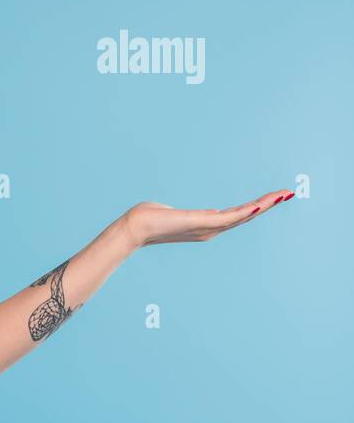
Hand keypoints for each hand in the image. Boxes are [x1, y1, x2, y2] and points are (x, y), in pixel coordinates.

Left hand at [123, 190, 293, 247]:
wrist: (134, 228)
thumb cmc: (146, 219)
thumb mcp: (169, 213)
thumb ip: (179, 213)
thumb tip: (176, 212)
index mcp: (204, 226)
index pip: (236, 215)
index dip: (255, 207)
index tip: (271, 198)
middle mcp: (210, 230)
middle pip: (245, 215)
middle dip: (267, 204)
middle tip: (287, 193)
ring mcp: (207, 228)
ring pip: (243, 215)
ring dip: (264, 205)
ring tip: (283, 195)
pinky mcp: (201, 223)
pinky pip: (230, 217)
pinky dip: (247, 210)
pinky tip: (262, 203)